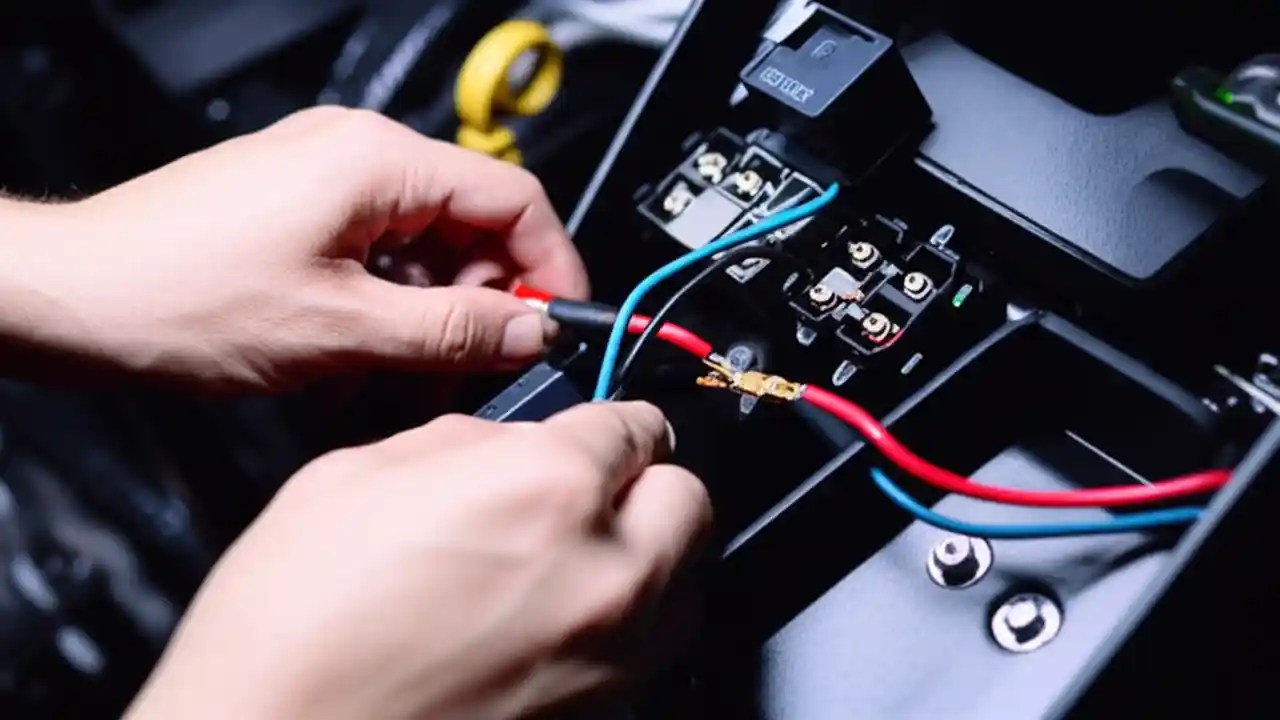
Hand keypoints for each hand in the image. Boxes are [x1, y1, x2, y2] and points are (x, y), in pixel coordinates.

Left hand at [0, 107, 587, 390]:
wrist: (71, 299)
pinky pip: (375, 258)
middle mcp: (355, 157)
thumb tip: (532, 331)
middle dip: (484, 303)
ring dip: (429, 318)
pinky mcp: (298, 214)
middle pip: (471, 226)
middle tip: (477, 368)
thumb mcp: (342, 331)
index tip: (561, 324)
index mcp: (377, 161)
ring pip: (423, 250)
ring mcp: (323, 183)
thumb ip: (454, 331)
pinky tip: (360, 362)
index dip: (551, 265)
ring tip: (402, 377)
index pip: (515, 197)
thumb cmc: (176, 295)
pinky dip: (384, 311)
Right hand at [126, 401, 710, 719]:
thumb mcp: (358, 476)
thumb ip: (465, 444)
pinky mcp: (600, 714)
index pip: (635, 424)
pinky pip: (648, 648)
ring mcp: (611, 657)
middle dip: (649, 480)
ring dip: (651, 553)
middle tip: (598, 485)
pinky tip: (559, 617)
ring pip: (687, 581)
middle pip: (690, 499)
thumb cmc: (291, 630)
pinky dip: (625, 621)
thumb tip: (511, 443)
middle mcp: (602, 574)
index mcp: (545, 488)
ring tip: (585, 554)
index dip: (611, 419)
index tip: (601, 430)